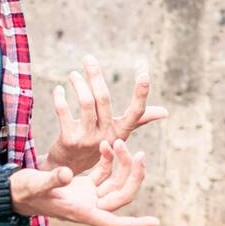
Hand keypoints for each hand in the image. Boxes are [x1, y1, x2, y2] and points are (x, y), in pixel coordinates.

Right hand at [12, 139, 157, 225]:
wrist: (11, 190)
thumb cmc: (21, 191)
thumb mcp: (35, 184)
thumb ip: (52, 179)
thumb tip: (67, 174)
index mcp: (81, 212)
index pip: (114, 223)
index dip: (135, 224)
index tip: (155, 222)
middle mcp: (88, 207)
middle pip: (122, 196)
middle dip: (133, 176)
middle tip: (138, 153)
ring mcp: (87, 197)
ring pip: (116, 184)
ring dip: (123, 165)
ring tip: (120, 142)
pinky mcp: (83, 187)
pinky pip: (105, 176)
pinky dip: (109, 161)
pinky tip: (106, 145)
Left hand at [44, 55, 167, 173]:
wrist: (70, 167)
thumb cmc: (98, 143)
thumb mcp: (120, 132)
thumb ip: (140, 119)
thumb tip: (165, 112)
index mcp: (121, 131)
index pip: (137, 112)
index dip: (141, 94)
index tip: (144, 74)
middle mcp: (107, 136)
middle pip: (103, 100)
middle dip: (95, 76)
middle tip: (88, 58)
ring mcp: (88, 139)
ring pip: (85, 104)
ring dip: (78, 85)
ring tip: (74, 74)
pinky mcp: (69, 140)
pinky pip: (64, 112)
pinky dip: (60, 98)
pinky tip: (59, 90)